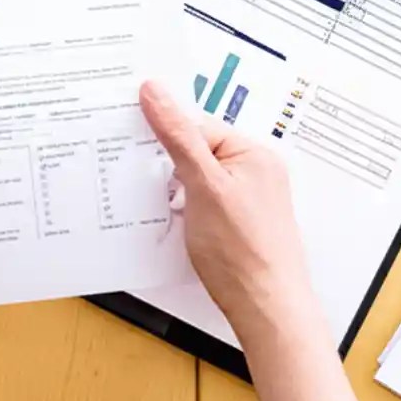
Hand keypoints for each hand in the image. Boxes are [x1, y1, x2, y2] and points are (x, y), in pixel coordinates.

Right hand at [139, 80, 313, 329]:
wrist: (266, 308)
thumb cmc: (242, 252)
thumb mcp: (203, 186)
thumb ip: (177, 137)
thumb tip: (155, 91)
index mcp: (253, 153)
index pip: (198, 128)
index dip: (166, 140)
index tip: (134, 149)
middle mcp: (256, 172)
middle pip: (198, 153)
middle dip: (170, 168)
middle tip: (147, 184)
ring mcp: (250, 200)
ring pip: (199, 181)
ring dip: (178, 193)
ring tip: (170, 211)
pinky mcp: (242, 224)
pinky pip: (206, 204)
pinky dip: (189, 212)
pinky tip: (182, 227)